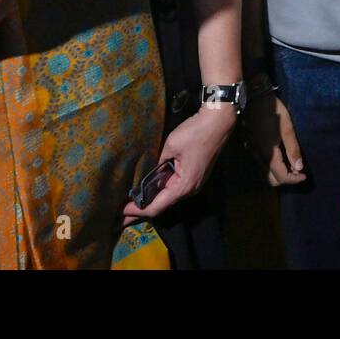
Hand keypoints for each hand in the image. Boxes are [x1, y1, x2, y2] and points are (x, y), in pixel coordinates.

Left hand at [122, 104, 235, 223]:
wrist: (218, 122)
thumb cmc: (194, 133)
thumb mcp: (171, 146)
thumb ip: (158, 163)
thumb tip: (149, 172)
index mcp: (184, 186)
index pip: (157, 206)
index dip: (138, 210)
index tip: (121, 212)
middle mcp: (190, 189)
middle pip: (162, 205)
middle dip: (142, 209)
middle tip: (121, 216)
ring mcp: (193, 183)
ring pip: (168, 196)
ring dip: (150, 199)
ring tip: (130, 204)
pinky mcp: (194, 175)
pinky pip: (174, 187)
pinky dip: (160, 190)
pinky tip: (147, 189)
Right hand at [241, 94, 305, 186]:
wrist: (254, 98)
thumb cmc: (273, 112)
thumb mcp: (287, 129)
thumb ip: (293, 149)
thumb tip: (299, 168)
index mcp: (269, 154)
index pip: (281, 177)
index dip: (294, 179)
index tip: (304, 175)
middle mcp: (258, 157)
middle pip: (271, 180)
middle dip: (285, 179)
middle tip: (297, 171)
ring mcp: (252, 152)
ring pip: (265, 173)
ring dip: (278, 174)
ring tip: (290, 163)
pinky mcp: (250, 146)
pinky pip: (261, 164)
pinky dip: (272, 167)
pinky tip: (280, 156)